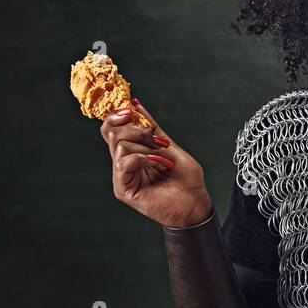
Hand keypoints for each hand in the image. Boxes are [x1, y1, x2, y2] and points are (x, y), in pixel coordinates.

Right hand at [101, 98, 213, 227]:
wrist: (195, 202)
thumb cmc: (186, 178)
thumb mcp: (168, 145)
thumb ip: (150, 127)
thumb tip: (135, 104)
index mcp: (131, 152)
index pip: (111, 128)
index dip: (116, 115)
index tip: (131, 108)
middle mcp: (123, 163)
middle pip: (112, 133)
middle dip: (137, 129)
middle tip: (158, 139)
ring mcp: (122, 176)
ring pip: (120, 145)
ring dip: (146, 146)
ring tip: (163, 157)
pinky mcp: (123, 189)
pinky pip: (124, 163)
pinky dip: (143, 158)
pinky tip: (159, 164)